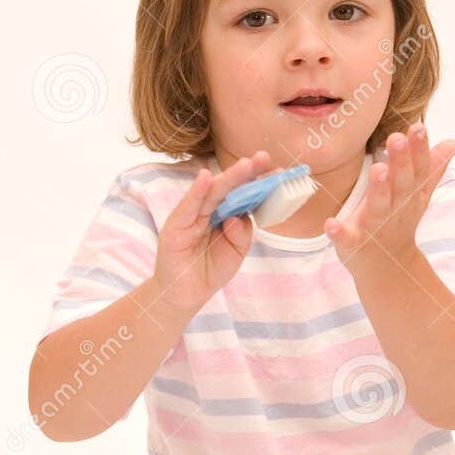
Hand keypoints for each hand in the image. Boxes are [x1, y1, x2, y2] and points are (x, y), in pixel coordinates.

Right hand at [155, 150, 271, 310]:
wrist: (186, 295)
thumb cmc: (210, 271)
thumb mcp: (236, 252)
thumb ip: (242, 233)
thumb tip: (240, 215)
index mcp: (225, 214)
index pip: (243, 194)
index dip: (258, 182)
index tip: (277, 171)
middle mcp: (209, 210)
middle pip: (229, 188)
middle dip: (246, 173)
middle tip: (262, 158)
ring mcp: (192, 215)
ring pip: (212, 193)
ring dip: (228, 178)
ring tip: (244, 165)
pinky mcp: (176, 225)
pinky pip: (189, 206)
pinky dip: (197, 191)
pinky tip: (207, 178)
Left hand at [324, 123, 454, 275]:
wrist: (386, 267)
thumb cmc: (399, 222)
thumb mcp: (418, 195)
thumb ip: (432, 167)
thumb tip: (454, 142)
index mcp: (409, 193)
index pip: (418, 168)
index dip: (420, 149)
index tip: (419, 127)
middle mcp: (394, 207)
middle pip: (401, 183)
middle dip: (400, 162)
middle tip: (397, 139)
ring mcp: (374, 226)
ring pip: (378, 206)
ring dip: (378, 189)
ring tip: (377, 169)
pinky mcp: (354, 242)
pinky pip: (347, 238)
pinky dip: (339, 232)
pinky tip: (330, 224)